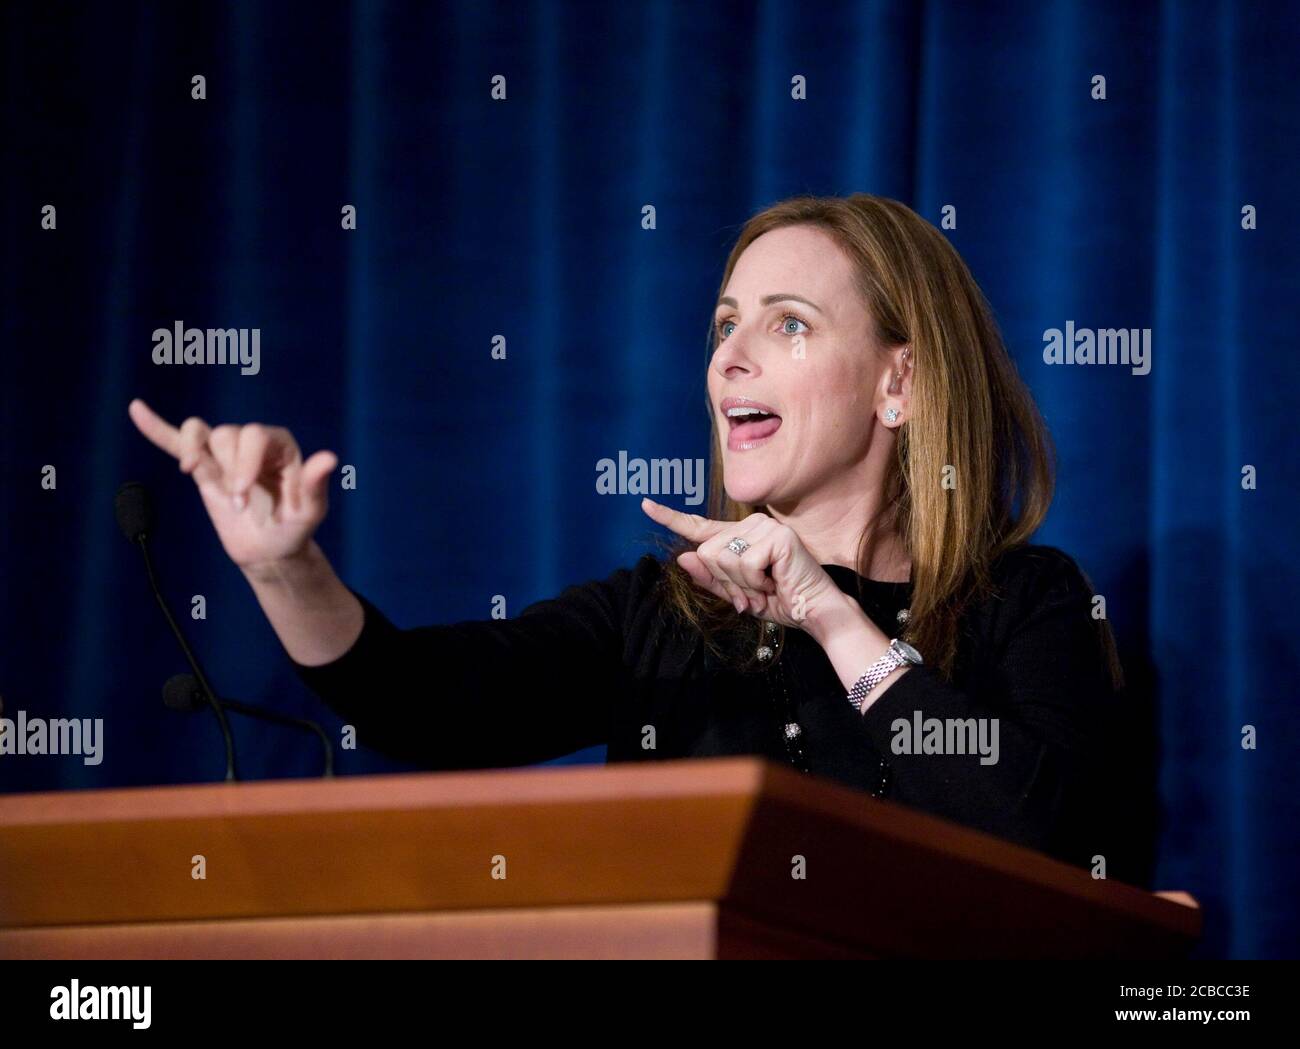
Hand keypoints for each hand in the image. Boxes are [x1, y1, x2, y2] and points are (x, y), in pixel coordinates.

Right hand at [127, 399, 336, 572]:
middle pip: (227, 434)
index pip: (255, 435)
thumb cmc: (294, 528)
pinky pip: (176, 441)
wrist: (269, 550)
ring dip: (197, 455)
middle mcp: (253, 443)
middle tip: (237, 504)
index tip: (240, 493)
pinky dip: (157, 428)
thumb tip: (329, 458)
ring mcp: (225, 454)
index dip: (244, 461)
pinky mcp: (204, 468)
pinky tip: (137, 409)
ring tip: (197, 475)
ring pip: (202, 434)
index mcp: (281, 446)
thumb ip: (316, 485)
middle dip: (227, 468)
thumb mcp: (309, 512)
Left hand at [640, 497, 850, 631]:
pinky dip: (755, 582)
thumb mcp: (738, 595)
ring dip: (742, 584)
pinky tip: (775, 581)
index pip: (699, 527)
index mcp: (738, 538)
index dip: (670, 517)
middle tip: (753, 592)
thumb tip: (682, 558)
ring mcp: (764, 527)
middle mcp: (750, 524)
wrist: (813, 610)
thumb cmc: (780, 602)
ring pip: (721, 558)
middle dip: (725, 583)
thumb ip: (710, 579)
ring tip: (766, 586)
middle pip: (706, 553)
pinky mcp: (776, 535)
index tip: (645, 504)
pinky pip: (743, 564)